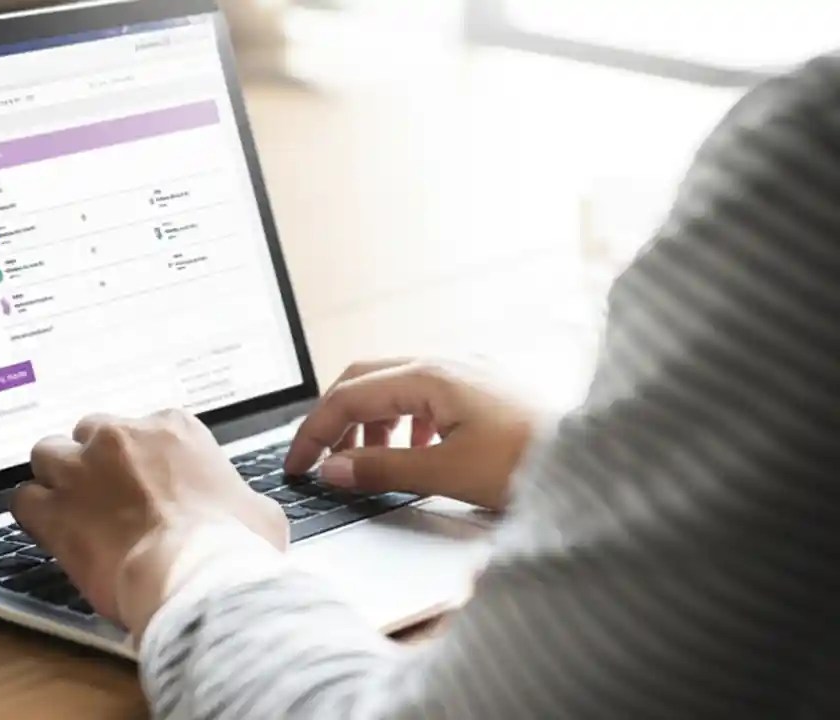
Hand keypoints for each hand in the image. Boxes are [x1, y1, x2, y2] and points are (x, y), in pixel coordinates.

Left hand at [12, 409, 287, 635]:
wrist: (195, 573)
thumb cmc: (231, 545)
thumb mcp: (258, 510)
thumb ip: (238, 497)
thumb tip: (243, 511)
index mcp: (174, 429)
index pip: (144, 429)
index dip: (142, 461)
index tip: (146, 487)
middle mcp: (122, 437)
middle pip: (91, 435)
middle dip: (95, 463)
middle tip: (106, 498)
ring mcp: (82, 469)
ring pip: (48, 455)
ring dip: (56, 479)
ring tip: (71, 511)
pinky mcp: (55, 509)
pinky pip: (25, 499)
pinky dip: (34, 515)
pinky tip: (50, 533)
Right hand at [285, 361, 534, 509]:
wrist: (598, 463)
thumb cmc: (531, 463)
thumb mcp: (445, 472)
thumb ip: (382, 469)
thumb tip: (334, 469)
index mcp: (431, 375)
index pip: (348, 396)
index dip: (315, 432)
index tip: (298, 465)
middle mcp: (447, 362)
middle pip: (365, 379)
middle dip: (337, 420)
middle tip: (322, 459)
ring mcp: (468, 371)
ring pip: (395, 386)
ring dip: (371, 422)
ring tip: (369, 462)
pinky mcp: (484, 388)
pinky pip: (426, 394)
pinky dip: (403, 422)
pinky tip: (413, 452)